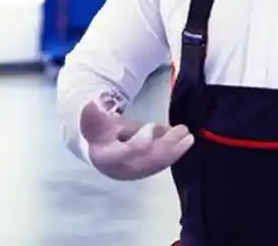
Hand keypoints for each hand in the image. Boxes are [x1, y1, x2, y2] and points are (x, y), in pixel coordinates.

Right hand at [78, 99, 192, 180]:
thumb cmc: (98, 132)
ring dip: (174, 148)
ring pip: (157, 163)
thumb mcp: (93, 122)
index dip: (139, 144)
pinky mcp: (145, 171)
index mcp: (105, 156)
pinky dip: (173, 151)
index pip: (124, 153)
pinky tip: (183, 139)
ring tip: (187, 134)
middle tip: (182, 130)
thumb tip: (91, 104)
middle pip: (146, 159)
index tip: (152, 127)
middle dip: (166, 144)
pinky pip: (161, 163)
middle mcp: (121, 169)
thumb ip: (95, 116)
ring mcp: (134, 172)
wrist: (98, 149)